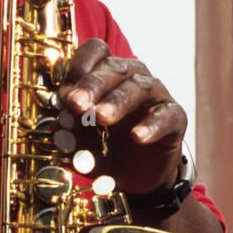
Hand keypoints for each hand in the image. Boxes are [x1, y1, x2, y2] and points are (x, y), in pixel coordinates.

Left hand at [59, 39, 185, 194]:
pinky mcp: (176, 119)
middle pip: (115, 68)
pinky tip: (137, 136)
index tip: (64, 92)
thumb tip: (56, 122)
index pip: (95, 52)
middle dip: (93, 85)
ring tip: (101, 117)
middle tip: (76, 104)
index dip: (79, 65)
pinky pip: (167, 115)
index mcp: (106, 77)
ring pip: (140, 87)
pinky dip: (152, 125)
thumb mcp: (81, 143)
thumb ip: (70, 131)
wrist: (137, 179)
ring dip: (118, 101)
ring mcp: (156, 97)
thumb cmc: (106, 150)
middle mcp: (133, 79)